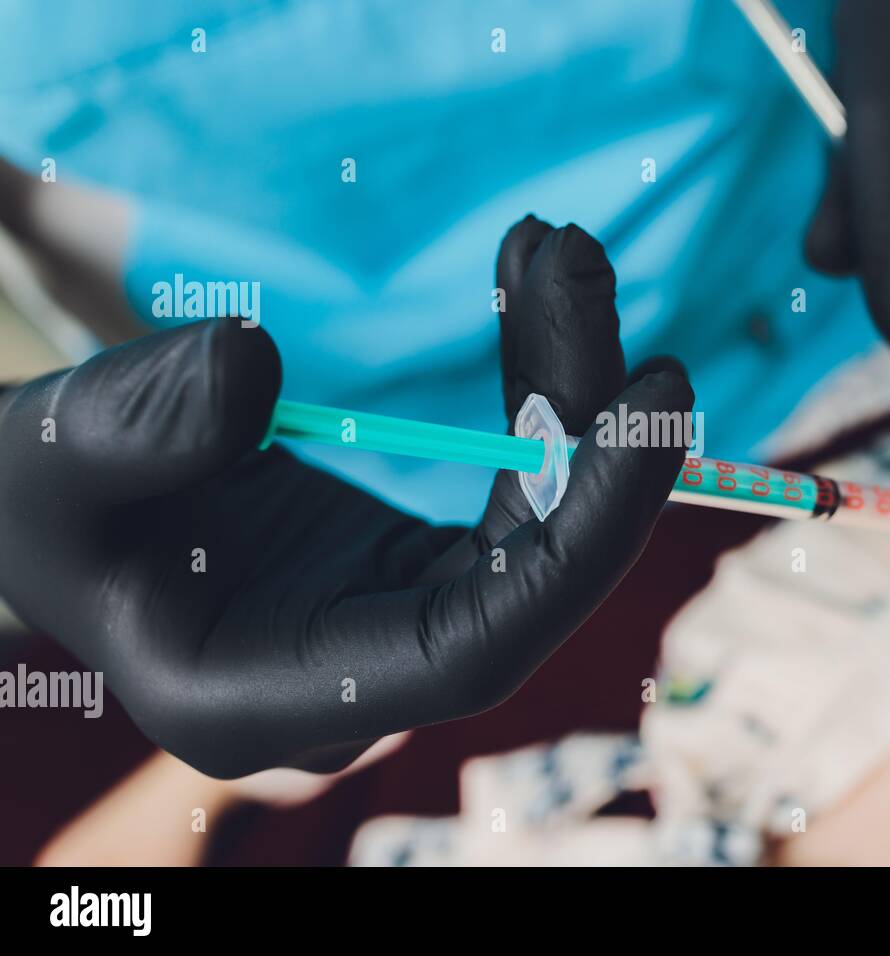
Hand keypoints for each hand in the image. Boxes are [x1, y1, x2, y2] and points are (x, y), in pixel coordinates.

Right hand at [0, 218, 692, 777]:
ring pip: (536, 518)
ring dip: (564, 382)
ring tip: (555, 254)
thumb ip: (129, 428)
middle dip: (579, 418)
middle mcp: (364, 673)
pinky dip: (533, 388)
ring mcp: (403, 618)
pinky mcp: (422, 565)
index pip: (478, 649)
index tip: (647, 408)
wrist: (61, 510)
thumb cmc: (39, 503)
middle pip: (530, 566)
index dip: (579, 539)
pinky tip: (530, 290)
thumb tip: (255, 362)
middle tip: (581, 270)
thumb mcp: (45, 462)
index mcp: (272, 693)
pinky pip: (515, 484)